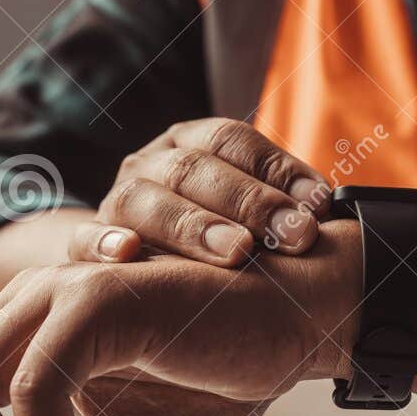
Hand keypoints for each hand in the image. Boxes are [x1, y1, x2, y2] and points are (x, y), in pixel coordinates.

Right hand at [67, 118, 331, 267]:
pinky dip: (102, 245)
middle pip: (195, 170)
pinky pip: (83, 241)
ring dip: (194, 226)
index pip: (232, 141)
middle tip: (295, 236)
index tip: (319, 206)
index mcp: (190, 144)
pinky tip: (129, 253)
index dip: (277, 168)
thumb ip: (280, 209)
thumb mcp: (245, 216)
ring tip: (238, 253)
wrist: (136, 275)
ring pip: (146, 201)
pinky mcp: (81, 246)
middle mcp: (150, 165)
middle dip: (251, 203)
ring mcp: (116, 203)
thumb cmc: (212, 244)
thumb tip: (335, 217)